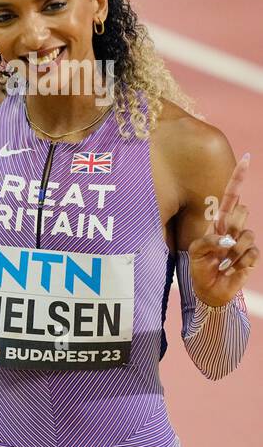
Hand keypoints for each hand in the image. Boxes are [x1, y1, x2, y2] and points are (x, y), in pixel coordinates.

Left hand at [189, 153, 256, 305]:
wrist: (210, 289)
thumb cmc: (200, 267)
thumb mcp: (195, 251)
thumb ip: (207, 241)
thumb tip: (228, 239)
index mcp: (218, 221)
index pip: (231, 195)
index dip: (238, 177)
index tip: (246, 157)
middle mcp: (233, 226)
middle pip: (242, 211)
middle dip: (230, 226)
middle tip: (218, 245)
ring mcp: (244, 240)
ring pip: (246, 234)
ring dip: (231, 251)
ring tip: (222, 261)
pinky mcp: (251, 255)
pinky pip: (251, 252)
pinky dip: (239, 263)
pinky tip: (231, 269)